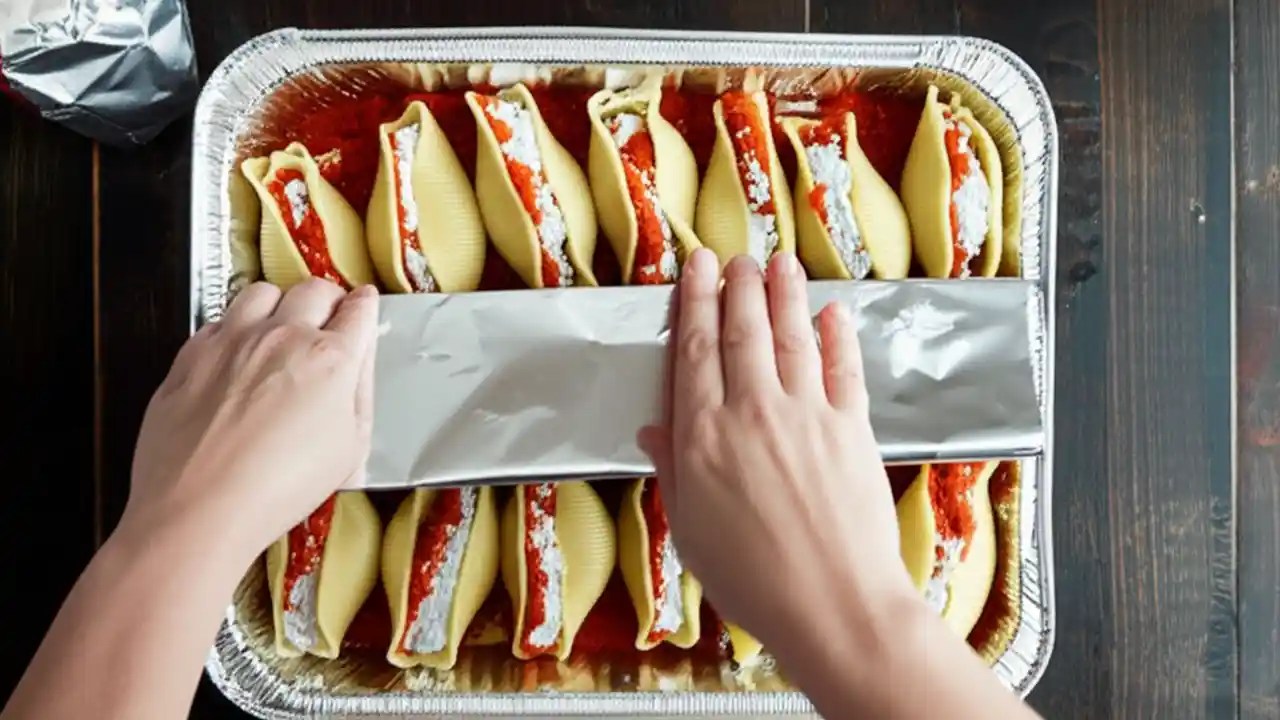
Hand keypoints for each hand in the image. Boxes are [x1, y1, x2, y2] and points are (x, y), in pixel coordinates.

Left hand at [122, 279, 378, 561]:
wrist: (199, 508)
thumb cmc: (277, 489)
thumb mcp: (350, 450)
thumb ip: (360, 393)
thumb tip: (359, 361)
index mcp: (330, 359)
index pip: (359, 310)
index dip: (365, 306)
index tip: (364, 307)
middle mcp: (282, 337)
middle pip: (314, 290)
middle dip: (327, 298)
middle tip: (328, 316)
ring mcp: (232, 340)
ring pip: (262, 291)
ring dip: (279, 303)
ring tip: (279, 326)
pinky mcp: (191, 354)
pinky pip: (218, 320)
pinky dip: (234, 328)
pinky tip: (237, 355)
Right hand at [638, 249, 915, 649]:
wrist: (833, 606)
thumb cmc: (754, 581)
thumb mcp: (689, 532)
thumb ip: (672, 472)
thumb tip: (654, 430)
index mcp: (704, 437)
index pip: (696, 351)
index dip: (696, 302)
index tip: (697, 269)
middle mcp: (754, 413)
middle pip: (743, 331)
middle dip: (739, 287)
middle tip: (737, 258)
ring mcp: (807, 416)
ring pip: (792, 337)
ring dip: (786, 295)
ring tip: (781, 265)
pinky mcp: (852, 429)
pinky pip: (844, 369)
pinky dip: (838, 336)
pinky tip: (833, 314)